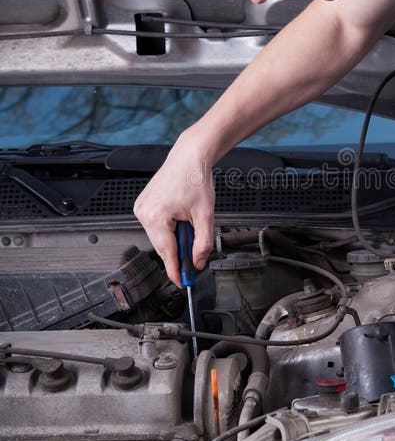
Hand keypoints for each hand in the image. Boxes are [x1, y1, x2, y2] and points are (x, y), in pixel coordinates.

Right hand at [133, 128, 214, 284]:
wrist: (190, 157)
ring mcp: (141, 208)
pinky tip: (180, 216)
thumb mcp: (205, 215)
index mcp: (156, 217)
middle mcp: (144, 213)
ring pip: (159, 237)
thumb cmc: (195, 178)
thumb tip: (198, 262)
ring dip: (174, 238)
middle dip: (179, 252)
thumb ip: (203, 243)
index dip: (176, 271)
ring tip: (189, 221)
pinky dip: (168, 228)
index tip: (182, 283)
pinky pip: (155, 226)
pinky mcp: (143, 204)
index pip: (166, 254)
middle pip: (162, 247)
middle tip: (195, 254)